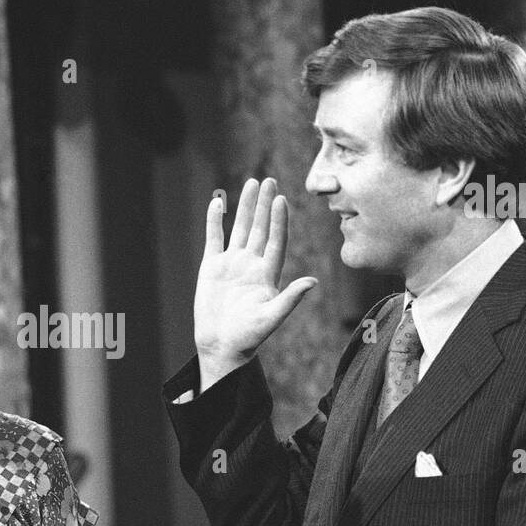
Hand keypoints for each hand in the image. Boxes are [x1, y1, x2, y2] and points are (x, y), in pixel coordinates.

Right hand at [194, 178, 316, 390]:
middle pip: (259, 228)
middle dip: (264, 205)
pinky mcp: (212, 266)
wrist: (221, 345)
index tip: (281, 200)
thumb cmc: (249, 336)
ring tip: (250, 183)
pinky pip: (214, 238)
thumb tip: (313, 282)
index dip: (279, 220)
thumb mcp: (272, 318)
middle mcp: (251, 264)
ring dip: (244, 206)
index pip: (275, 240)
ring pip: (239, 228)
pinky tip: (217, 203)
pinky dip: (215, 221)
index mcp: (268, 274)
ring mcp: (232, 263)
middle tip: (268, 180)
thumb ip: (291, 298)